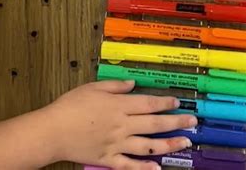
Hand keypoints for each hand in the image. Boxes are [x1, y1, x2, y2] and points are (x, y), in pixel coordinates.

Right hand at [43, 80, 196, 168]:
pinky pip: (130, 166)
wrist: (52, 131)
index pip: (149, 103)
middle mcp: (122, 125)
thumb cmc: (70, 106)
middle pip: (154, 123)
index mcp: (119, 105)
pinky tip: (157, 169)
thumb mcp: (93, 87)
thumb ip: (115, 86)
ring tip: (184, 143)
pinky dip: (144, 168)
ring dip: (168, 144)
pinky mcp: (108, 159)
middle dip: (176, 122)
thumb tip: (133, 83)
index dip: (166, 103)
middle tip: (192, 122)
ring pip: (148, 146)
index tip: (179, 103)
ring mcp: (116, 144)